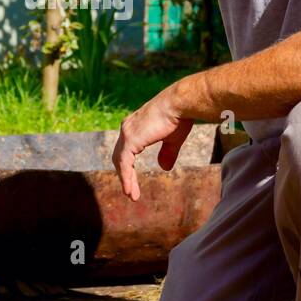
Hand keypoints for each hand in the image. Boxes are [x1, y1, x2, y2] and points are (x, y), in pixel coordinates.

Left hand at [111, 84, 194, 201]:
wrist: (180, 104)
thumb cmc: (179, 117)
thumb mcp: (172, 139)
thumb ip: (167, 153)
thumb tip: (164, 168)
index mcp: (134, 126)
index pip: (126, 151)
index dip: (128, 168)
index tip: (132, 183)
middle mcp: (127, 128)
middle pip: (120, 158)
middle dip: (125, 176)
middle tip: (130, 193)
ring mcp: (127, 133)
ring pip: (120, 162)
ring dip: (126, 180)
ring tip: (131, 196)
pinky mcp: (131, 139)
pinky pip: (125, 164)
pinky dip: (126, 178)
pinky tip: (129, 190)